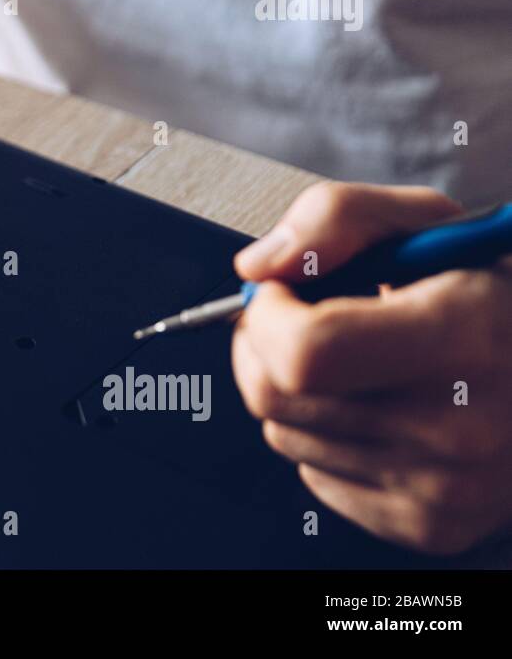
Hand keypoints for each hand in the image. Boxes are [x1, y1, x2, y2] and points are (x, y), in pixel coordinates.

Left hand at [232, 181, 511, 554]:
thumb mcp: (432, 226)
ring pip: (284, 436)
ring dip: (294, 390)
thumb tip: (257, 268)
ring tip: (354, 362)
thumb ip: (337, 218)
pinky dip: (324, 437)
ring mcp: (445, 488)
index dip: (267, 315)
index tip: (279, 293)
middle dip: (260, 346)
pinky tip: (374, 406)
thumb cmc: (494, 300)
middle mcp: (457, 426)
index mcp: (462, 339)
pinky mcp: (431, 526)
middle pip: (278, 397)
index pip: (305, 351)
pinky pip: (317, 477)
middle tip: (294, 319)